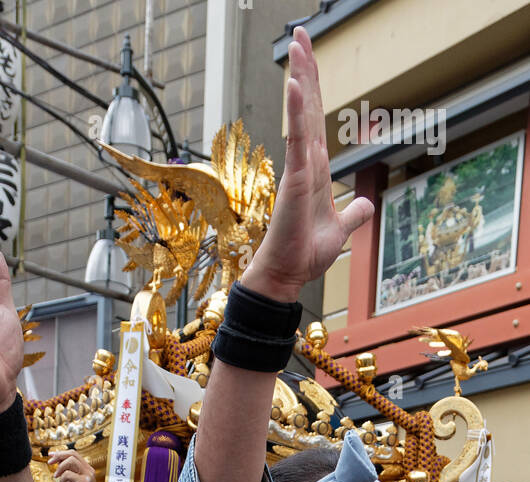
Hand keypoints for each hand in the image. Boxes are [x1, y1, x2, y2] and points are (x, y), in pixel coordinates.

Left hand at [51, 451, 97, 481]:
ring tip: (56, 477)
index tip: (51, 455)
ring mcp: (87, 476)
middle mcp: (88, 471)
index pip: (74, 454)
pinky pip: (68, 474)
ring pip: (71, 461)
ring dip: (60, 468)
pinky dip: (62, 479)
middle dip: (58, 456)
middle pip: (72, 454)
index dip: (61, 453)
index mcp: (86, 469)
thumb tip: (57, 460)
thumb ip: (66, 471)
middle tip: (50, 463)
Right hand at [241, 27, 373, 301]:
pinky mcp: (295, 178)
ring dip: (300, 78)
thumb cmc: (305, 253)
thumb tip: (367, 204)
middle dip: (306, 69)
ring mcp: (299, 167)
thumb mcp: (340, 229)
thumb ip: (354, 212)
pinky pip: (297, 138)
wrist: (288, 274)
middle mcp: (307, 161)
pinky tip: (294, 86)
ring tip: (296, 44)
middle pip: (308, 105)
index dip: (314, 86)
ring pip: (301, 114)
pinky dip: (295, 112)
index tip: (308, 57)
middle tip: (300, 34)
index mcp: (317, 168)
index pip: (316, 118)